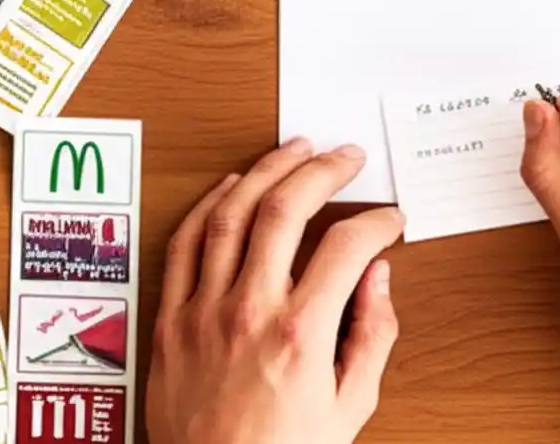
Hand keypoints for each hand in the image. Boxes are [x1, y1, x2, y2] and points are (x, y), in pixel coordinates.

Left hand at [147, 139, 404, 443]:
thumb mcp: (350, 409)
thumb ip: (372, 337)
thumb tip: (378, 279)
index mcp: (301, 334)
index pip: (347, 246)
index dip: (377, 221)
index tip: (389, 219)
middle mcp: (249, 311)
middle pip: (286, 210)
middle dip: (324, 170)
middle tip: (346, 156)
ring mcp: (203, 312)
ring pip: (232, 214)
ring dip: (267, 170)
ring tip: (295, 150)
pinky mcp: (170, 321)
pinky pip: (184, 244)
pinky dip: (209, 205)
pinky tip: (232, 186)